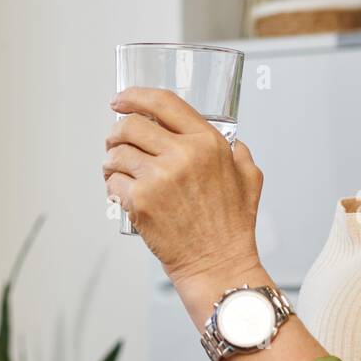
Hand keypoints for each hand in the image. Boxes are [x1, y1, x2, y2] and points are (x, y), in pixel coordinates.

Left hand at [103, 87, 263, 287]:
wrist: (218, 265)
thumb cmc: (232, 227)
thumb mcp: (249, 179)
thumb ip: (238, 152)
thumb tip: (230, 140)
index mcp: (207, 143)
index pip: (164, 102)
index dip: (135, 96)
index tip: (120, 99)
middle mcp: (182, 155)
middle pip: (131, 124)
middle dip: (117, 130)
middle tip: (115, 140)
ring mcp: (159, 178)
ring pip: (116, 152)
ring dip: (110, 158)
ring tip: (116, 168)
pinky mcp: (140, 201)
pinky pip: (113, 181)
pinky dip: (112, 185)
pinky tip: (120, 192)